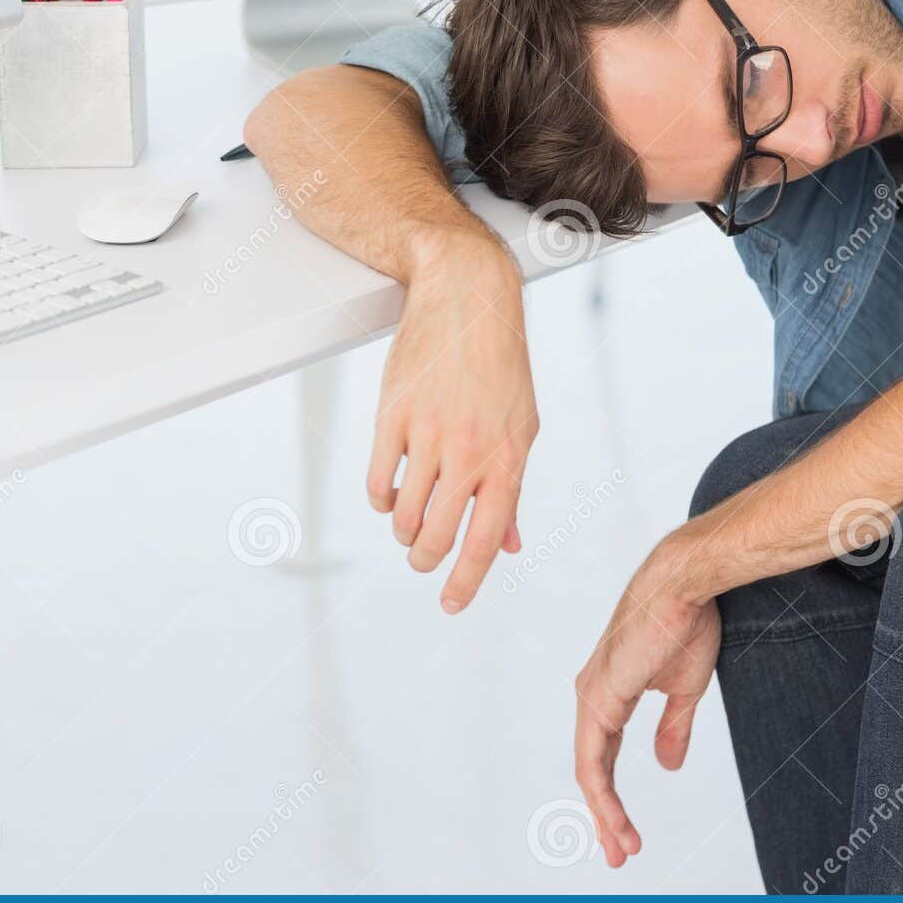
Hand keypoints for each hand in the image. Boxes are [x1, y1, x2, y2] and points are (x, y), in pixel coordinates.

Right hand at [368, 238, 537, 611]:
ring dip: (404, 530)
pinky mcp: (392, 416)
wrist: (467, 298)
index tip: (450, 605)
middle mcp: (469, 450)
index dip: (466, 581)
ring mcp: (427, 433)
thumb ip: (512, 489)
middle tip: (422, 558)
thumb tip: (510, 544)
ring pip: (403, 515)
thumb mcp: (523, 427)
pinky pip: (378, 481)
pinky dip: (382, 498)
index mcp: (508, 457)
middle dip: (426, 560)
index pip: (486, 540)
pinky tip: (391, 492)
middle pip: (436, 536)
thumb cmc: (500, 365)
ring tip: (410, 519)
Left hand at [574, 535, 720, 867]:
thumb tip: (666, 766)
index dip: (612, 796)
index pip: (604, 755)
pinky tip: (614, 819)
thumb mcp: (683, 689)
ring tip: (622, 848)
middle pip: (591, 769)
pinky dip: (602, 794)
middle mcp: (593, 696)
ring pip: (589, 771)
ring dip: (604, 813)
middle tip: (618, 853)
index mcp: (610, 692)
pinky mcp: (598, 698)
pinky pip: (592, 759)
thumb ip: (672, 728)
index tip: (626, 831)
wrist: (684, 586)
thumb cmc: (685, 624)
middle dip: (604, 815)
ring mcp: (591, 697)